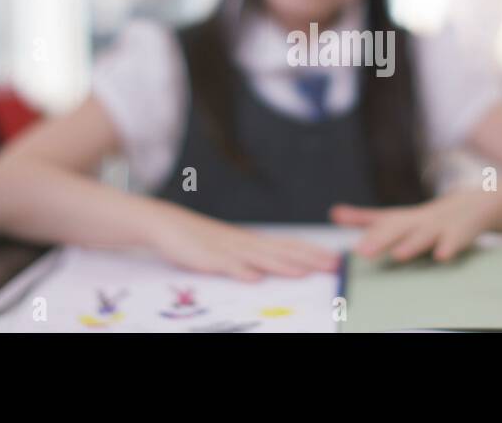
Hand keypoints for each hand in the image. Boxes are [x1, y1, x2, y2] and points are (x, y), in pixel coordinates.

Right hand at [148, 207, 339, 281]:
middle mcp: (244, 243)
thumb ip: (254, 255)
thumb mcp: (231, 248)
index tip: (335, 258)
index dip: (312, 252)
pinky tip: (253, 278)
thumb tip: (278, 265)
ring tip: (303, 273)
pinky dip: (239, 271)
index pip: (288, 245)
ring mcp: (226, 249)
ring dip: (282, 265)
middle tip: (332, 266)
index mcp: (252, 242)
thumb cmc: (201, 240)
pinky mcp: (205, 258)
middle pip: (281, 252)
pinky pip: (224, 266)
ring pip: (258, 258)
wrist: (166, 223)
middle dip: (308, 259)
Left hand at [329, 192, 498, 261]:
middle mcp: (418, 221)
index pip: (382, 226)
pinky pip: (455, 241)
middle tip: (362, 252)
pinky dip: (448, 247)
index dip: (368, 236)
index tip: (353, 249)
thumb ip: (366, 218)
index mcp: (403, 219)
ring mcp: (440, 226)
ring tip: (398, 254)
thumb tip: (333, 212)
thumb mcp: (397, 217)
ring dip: (411, 244)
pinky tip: (441, 256)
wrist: (473, 205)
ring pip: (424, 235)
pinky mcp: (460, 233)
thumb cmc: (427, 218)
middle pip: (398, 229)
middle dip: (381, 240)